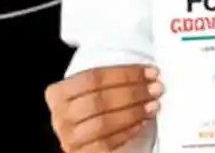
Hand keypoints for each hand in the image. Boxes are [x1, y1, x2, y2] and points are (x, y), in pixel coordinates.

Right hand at [45, 65, 161, 151]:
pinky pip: (107, 143)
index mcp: (58, 93)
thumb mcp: (99, 90)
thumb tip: (147, 73)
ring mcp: (69, 138)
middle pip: (98, 100)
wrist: (91, 139)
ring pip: (103, 123)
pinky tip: (143, 122)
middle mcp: (60, 117)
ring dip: (134, 112)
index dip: (125, 74)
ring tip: (153, 105)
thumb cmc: (99, 108)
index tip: (151, 72)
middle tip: (156, 88)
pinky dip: (128, 131)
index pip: (92, 77)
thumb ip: (112, 80)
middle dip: (132, 93)